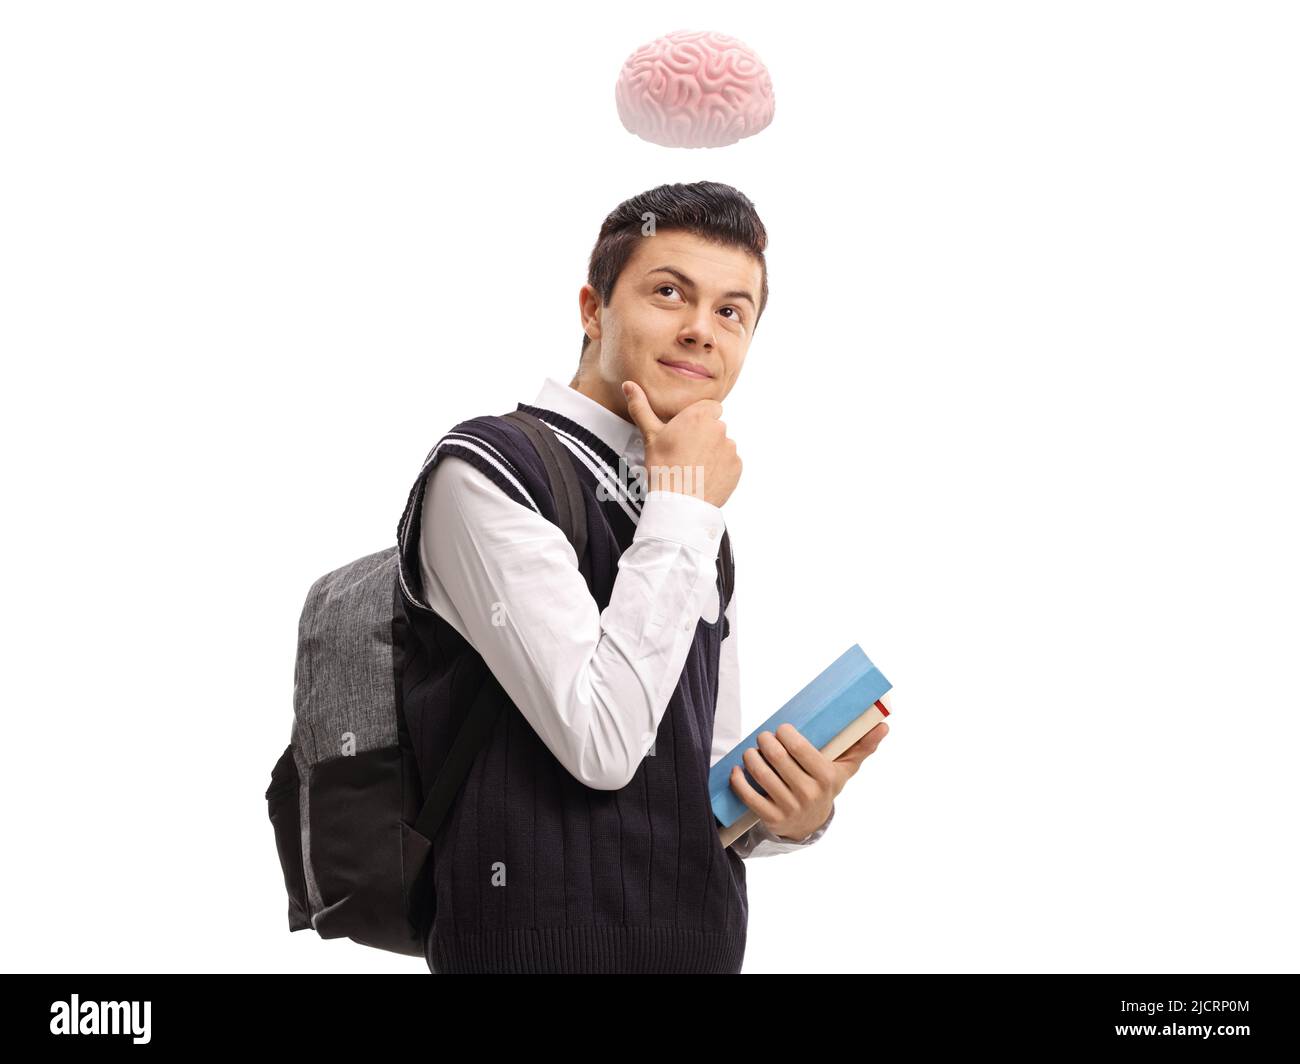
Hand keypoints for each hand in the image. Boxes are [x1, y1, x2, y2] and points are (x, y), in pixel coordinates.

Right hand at [622, 379, 741, 507]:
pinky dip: (721, 468)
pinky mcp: (737, 466)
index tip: (687, 434)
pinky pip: (730, 463)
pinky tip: (705, 477)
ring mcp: (730, 448)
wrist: (679, 503)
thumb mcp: (650, 435)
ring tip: (695, 468)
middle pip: (715, 427)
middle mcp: (719, 428)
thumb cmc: (663, 468)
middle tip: (687, 454)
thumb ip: (641, 407)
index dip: (698, 420)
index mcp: (699, 416)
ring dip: (713, 453)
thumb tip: (629, 385)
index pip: (709, 408)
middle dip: (705, 437)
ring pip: (723, 445)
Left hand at [728, 717, 889, 840]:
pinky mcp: (772, 818)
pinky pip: (749, 796)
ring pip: (761, 774)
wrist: (812, 823)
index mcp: (826, 777)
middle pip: (777, 757)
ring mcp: (789, 807)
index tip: (782, 729)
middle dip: (765, 741)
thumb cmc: (826, 785)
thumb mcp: (845, 768)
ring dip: (751, 756)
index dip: (786, 733)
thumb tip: (883, 725)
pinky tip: (738, 769)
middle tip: (764, 736)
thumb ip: (863, 746)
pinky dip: (739, 780)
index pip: (799, 748)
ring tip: (752, 750)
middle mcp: (808, 793)